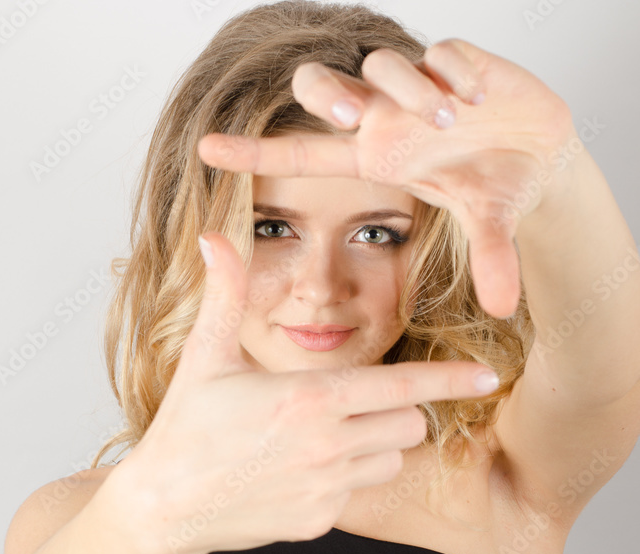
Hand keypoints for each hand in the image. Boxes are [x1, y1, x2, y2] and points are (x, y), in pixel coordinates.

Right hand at [116, 233, 500, 553]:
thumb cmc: (185, 428)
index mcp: (307, 399)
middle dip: (400, 410)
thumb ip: (226, 296)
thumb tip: (215, 237)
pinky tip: (300, 470)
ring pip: (391, 460)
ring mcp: (326, 488)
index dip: (450, 379)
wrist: (164, 507)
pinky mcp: (320, 521)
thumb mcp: (206, 357)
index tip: (488, 375)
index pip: (401, 387)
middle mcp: (326, 447)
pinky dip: (344, 478)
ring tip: (325, 436)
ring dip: (375, 444)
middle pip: (410, 425)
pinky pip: (359, 492)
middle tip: (359, 403)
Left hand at [197, 39, 576, 319]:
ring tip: (452, 117)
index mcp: (377, 158)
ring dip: (412, 89)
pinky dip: (457, 70)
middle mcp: (388, 119)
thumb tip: (503, 309)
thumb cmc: (495, 189)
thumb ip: (490, 258)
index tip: (204, 150)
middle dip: (329, 95)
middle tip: (354, 116)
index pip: (302, 154)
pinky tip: (479, 95)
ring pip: (383, 65)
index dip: (255, 153)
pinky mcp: (458, 62)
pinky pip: (443, 51)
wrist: (542, 156)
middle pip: (324, 87)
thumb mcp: (487, 225)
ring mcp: (419, 88)